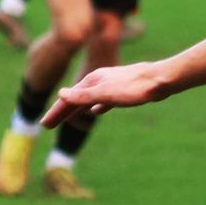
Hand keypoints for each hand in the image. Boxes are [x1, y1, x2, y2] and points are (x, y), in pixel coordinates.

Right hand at [44, 61, 168, 126]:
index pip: (68, 99)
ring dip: (76, 109)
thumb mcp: (107, 94)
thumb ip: (84, 95)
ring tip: (67, 118)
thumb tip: (61, 94)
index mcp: (93, 82)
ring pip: (88, 99)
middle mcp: (99, 81)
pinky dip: (95, 106)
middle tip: (47, 125)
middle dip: (61, 112)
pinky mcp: (123, 90)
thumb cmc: (136, 88)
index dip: (56, 112)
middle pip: (75, 99)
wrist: (161, 79)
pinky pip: (103, 100)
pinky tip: (96, 111)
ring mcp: (110, 85)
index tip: (44, 124)